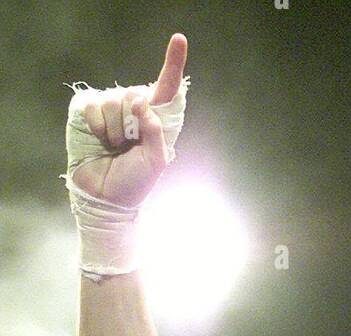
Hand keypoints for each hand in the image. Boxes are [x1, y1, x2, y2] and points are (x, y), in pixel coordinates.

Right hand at [71, 33, 187, 206]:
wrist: (107, 198)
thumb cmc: (135, 182)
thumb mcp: (155, 161)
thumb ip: (155, 132)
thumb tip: (142, 103)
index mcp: (153, 118)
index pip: (165, 86)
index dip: (173, 62)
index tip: (179, 39)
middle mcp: (131, 108)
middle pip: (133, 94)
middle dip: (131, 123)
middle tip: (128, 145)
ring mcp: (108, 108)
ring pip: (113, 101)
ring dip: (114, 131)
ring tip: (114, 147)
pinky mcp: (87, 112)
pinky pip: (93, 106)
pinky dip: (97, 127)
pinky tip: (100, 141)